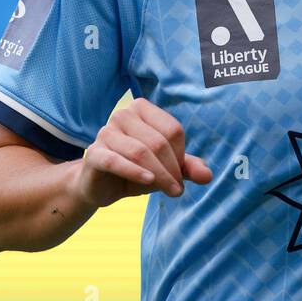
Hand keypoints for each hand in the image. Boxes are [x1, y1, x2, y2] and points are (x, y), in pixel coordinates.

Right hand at [75, 98, 212, 208]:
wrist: (101, 186)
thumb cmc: (136, 170)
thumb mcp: (165, 168)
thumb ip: (187, 167)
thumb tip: (208, 175)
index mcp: (141, 109)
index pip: (172, 129)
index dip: (181, 155)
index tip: (179, 174)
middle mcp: (122, 115)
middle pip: (158, 141)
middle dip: (172, 169)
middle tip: (177, 189)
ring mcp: (105, 132)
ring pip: (140, 152)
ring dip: (160, 175)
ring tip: (170, 191)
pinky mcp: (93, 153)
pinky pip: (116, 161)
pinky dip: (135, 172)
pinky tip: (149, 182)